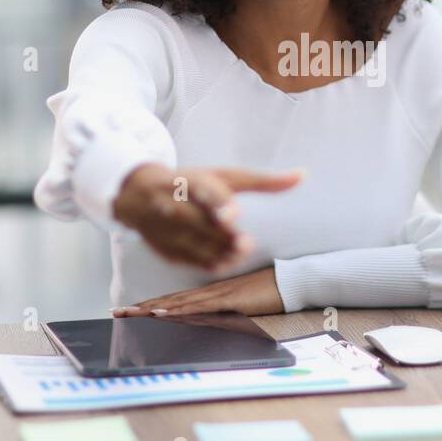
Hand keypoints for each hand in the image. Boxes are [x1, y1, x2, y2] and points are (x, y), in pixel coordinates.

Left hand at [111, 267, 283, 316]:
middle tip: (118, 312)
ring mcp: (218, 294)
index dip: (154, 303)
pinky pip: (198, 306)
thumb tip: (212, 320)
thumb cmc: (273, 290)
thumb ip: (228, 310)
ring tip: (130, 312)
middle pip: (171, 300)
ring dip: (153, 308)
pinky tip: (161, 312)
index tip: (133, 309)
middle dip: (143, 306)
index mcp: (213, 291)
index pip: (178, 299)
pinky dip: (178, 309)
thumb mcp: (245, 302)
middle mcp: (211, 291)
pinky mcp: (228, 299)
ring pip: (178, 302)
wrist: (292, 280)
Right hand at [112, 164, 302, 272]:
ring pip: (191, 243)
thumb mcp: (223, 175)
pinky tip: (222, 265)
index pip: (204, 190)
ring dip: (216, 252)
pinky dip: (202, 263)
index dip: (218, 202)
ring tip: (239, 255)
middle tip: (247, 244)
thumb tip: (304, 175)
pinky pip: (183, 258)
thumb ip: (263, 181)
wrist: (137, 193)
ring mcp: (164, 226)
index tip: (233, 213)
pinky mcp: (162, 245)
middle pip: (198, 221)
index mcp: (190, 181)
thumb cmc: (190, 182)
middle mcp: (173, 203)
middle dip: (221, 235)